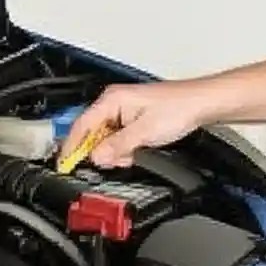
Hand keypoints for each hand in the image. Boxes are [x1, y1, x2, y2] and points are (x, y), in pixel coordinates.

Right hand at [59, 81, 217, 167]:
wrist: (201, 103)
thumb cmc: (178, 108)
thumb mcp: (144, 132)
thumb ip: (117, 146)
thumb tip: (96, 157)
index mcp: (112, 100)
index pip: (81, 127)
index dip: (71, 148)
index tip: (64, 165)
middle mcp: (114, 103)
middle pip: (92, 134)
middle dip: (100, 152)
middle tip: (112, 162)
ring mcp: (123, 110)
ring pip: (105, 138)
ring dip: (115, 152)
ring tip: (132, 153)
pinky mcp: (132, 118)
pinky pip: (117, 137)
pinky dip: (123, 148)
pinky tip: (136, 150)